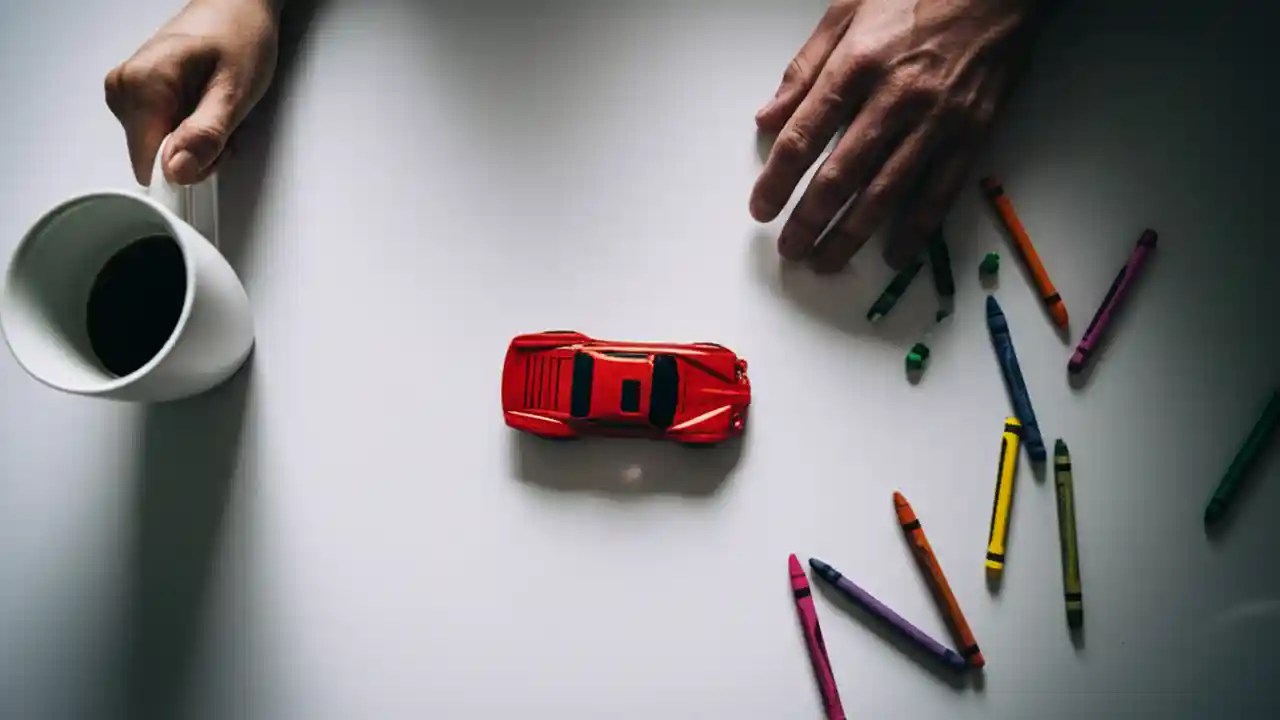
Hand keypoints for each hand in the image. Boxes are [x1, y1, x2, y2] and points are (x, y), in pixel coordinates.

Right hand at [104, 0, 281, 184]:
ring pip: (160, 151)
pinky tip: (205, 110)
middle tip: (225, 129)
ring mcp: (126, 93)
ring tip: (218, 114)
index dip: (190, 166)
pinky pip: (161, 135)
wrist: (238, 9)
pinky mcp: (137, 97)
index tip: (216, 150)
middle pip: (155, 159)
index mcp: (141, 85)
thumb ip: (205, 135)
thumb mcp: (234, 92)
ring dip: (197, 145)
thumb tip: (176, 171)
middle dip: (197, 155)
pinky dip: (190, 133)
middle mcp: (123, 89)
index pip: (149, 162)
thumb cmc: (239, 38)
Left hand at [751, 0, 1047, 271]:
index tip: (761, 208)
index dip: (777, 180)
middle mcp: (896, 97)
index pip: (803, 137)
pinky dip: (915, 229)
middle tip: (789, 249)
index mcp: (857, 64)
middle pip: (840, 176)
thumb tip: (767, 117)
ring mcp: (937, 120)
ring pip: (885, 193)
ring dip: (851, 235)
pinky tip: (893, 254)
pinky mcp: (972, 133)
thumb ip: (804, 68)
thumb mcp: (847, 9)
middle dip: (809, 220)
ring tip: (825, 260)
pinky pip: (939, 192)